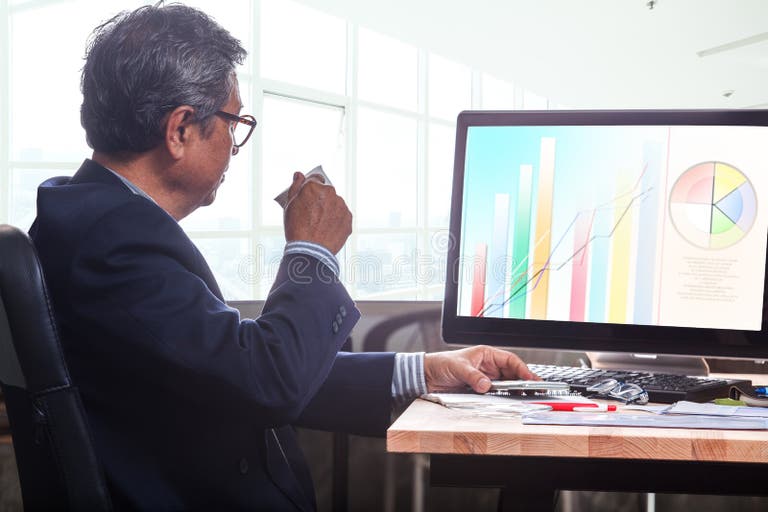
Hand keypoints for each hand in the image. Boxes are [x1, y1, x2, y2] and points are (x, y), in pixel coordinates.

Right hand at [284, 172, 351, 253]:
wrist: (310, 250)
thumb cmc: (297, 228)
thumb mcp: (289, 206)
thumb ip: (295, 187)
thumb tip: (299, 175)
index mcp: (314, 187)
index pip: (316, 179)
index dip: (312, 188)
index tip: (310, 196)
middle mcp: (330, 193)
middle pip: (326, 192)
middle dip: (321, 199)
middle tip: (313, 214)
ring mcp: (341, 206)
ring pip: (335, 203)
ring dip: (330, 209)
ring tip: (320, 224)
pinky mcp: (349, 218)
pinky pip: (342, 215)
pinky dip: (336, 220)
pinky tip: (327, 229)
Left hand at [423, 345, 537, 393]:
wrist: (428, 375)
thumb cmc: (441, 364)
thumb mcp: (458, 368)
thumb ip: (472, 376)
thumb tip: (486, 384)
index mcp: (486, 354)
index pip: (510, 360)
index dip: (522, 369)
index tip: (530, 378)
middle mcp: (488, 366)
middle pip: (512, 373)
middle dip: (525, 381)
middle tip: (536, 390)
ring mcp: (486, 377)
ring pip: (507, 383)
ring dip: (517, 390)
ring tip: (529, 397)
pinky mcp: (481, 388)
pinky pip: (498, 392)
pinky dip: (506, 396)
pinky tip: (513, 400)